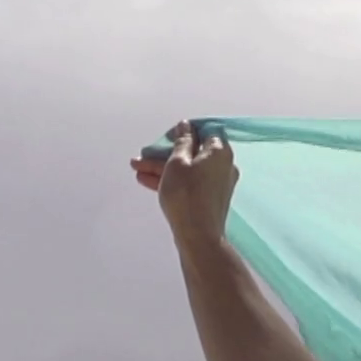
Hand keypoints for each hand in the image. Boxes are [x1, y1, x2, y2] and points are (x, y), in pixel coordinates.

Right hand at [130, 120, 238, 243]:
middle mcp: (223, 165)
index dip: (184, 131)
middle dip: (164, 153)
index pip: (205, 131)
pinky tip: (145, 180)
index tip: (166, 138)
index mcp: (220, 152)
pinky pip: (190, 182)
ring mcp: (217, 183)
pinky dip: (171, 180)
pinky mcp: (209, 198)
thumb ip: (181, 141)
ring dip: (162, 167)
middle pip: (192, 151)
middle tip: (142, 156)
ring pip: (188, 168)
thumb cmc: (186, 194)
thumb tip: (186, 125)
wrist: (198, 235)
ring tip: (137, 168)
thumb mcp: (177, 162)